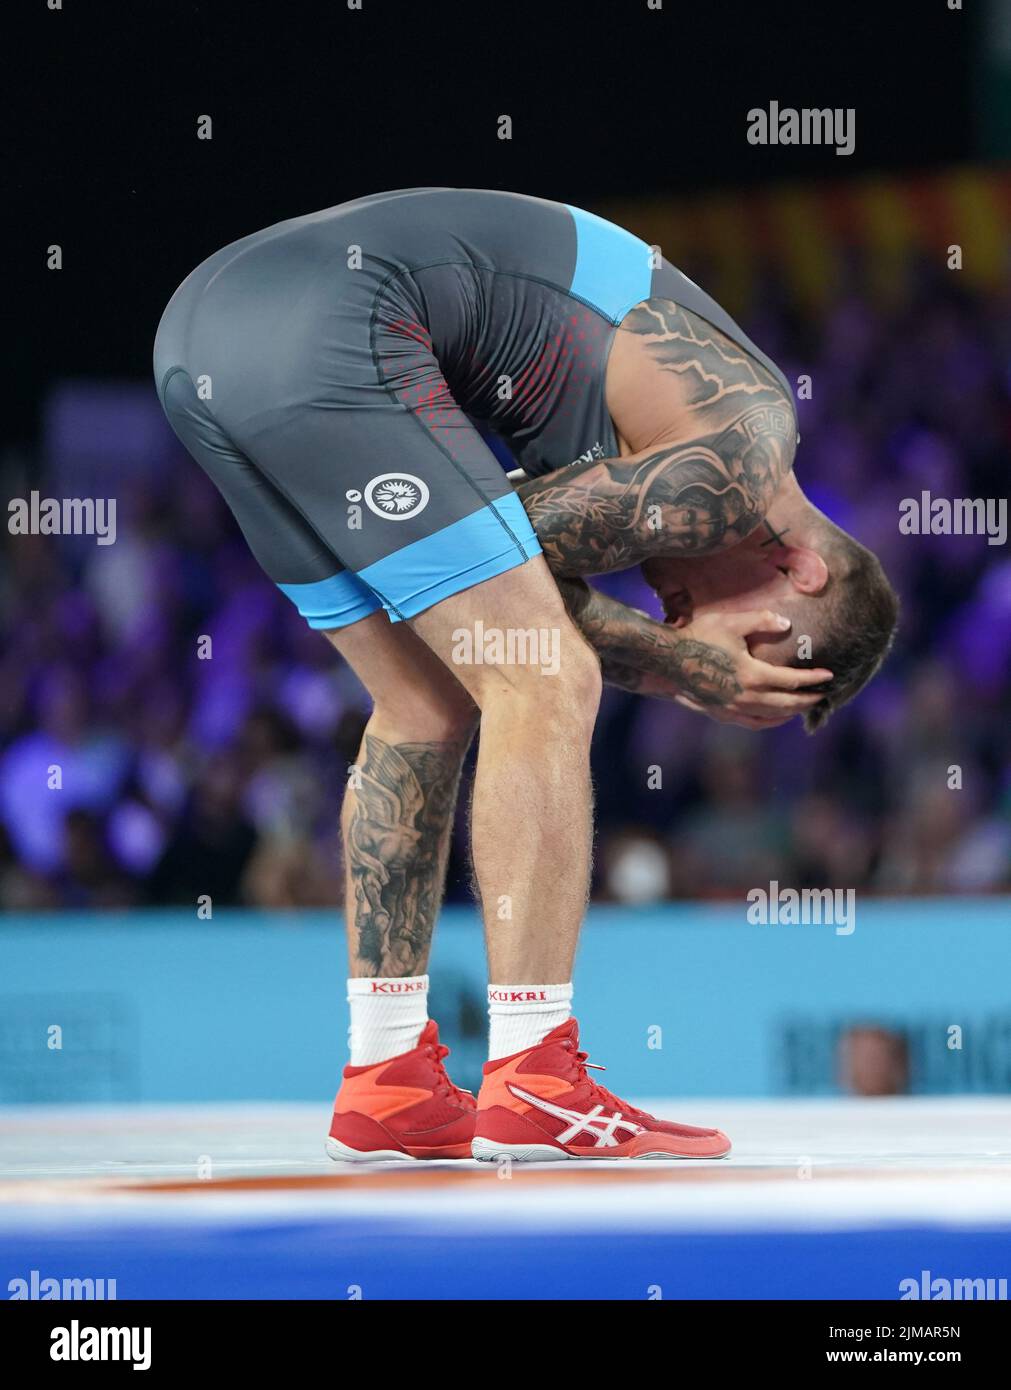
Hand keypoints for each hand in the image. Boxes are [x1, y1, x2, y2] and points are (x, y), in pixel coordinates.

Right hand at [667, 610, 832, 729]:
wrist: (667, 659)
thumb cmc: (699, 636)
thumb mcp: (731, 622)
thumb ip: (762, 621)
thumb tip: (786, 624)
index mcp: (752, 674)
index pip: (792, 681)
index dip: (813, 679)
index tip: (828, 676)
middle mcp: (746, 697)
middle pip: (786, 703)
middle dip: (808, 699)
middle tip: (823, 694)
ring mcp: (733, 708)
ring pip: (771, 717)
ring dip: (791, 713)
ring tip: (803, 706)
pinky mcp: (721, 713)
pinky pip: (752, 723)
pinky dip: (769, 721)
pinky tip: (775, 717)